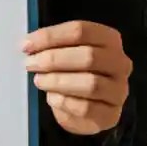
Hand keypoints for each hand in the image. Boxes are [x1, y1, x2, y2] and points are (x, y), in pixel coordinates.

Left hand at [22, 20, 131, 135]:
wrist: (87, 110)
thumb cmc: (75, 73)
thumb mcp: (66, 53)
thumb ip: (52, 45)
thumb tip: (28, 44)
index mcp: (108, 39)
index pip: (80, 31)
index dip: (50, 36)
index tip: (27, 45)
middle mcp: (119, 63)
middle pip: (88, 56)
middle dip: (54, 59)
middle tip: (31, 64)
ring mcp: (118, 90)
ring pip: (90, 83)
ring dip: (58, 81)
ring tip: (39, 81)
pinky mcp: (111, 114)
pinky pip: (86, 108)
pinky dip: (64, 102)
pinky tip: (52, 98)